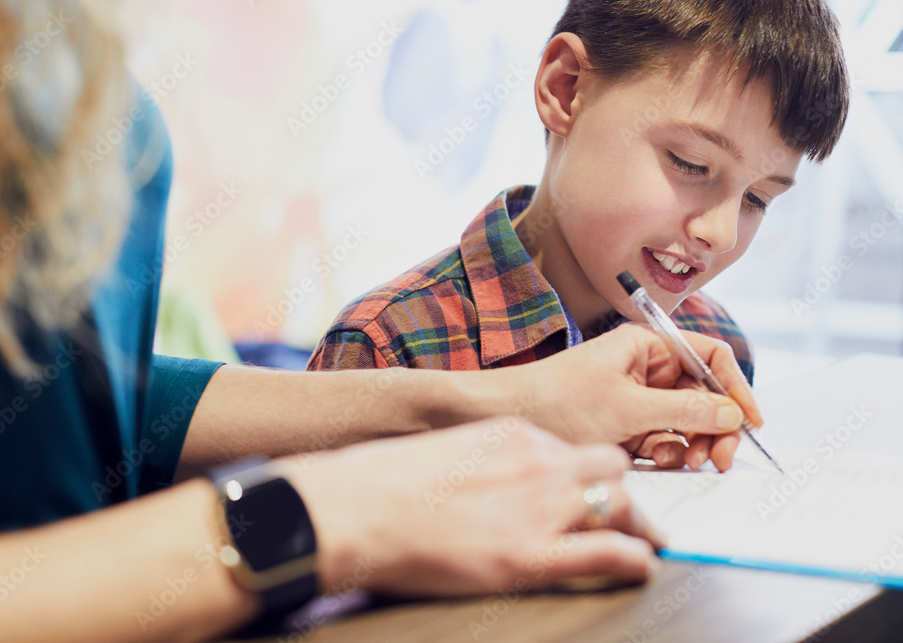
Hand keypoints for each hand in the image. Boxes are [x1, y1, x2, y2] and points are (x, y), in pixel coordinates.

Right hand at [280, 419, 661, 595]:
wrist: (355, 508)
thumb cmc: (384, 480)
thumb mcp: (448, 450)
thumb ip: (487, 460)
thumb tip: (498, 479)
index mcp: (513, 434)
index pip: (576, 449)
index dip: (590, 472)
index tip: (594, 486)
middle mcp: (536, 462)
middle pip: (612, 469)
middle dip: (624, 491)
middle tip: (632, 515)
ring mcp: (537, 507)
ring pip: (619, 503)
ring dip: (637, 523)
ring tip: (645, 541)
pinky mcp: (529, 554)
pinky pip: (606, 551)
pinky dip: (633, 558)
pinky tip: (641, 565)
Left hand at [499, 323, 760, 470]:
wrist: (507, 419)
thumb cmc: (558, 401)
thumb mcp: (627, 408)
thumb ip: (684, 412)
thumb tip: (732, 415)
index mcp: (647, 346)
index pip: (710, 356)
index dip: (735, 387)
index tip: (751, 422)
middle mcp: (646, 367)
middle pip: (704, 395)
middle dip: (715, 427)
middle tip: (720, 460)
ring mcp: (637, 397)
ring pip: (686, 422)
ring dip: (691, 444)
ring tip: (683, 461)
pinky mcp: (626, 425)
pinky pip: (664, 439)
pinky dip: (667, 452)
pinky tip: (655, 461)